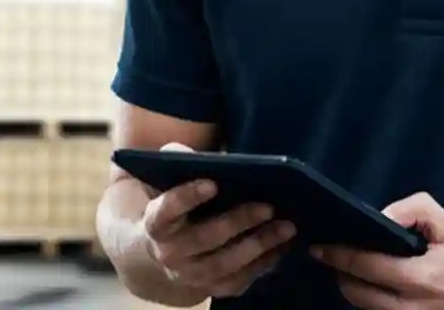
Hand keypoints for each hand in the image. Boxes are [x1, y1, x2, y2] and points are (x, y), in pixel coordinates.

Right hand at [138, 143, 297, 298]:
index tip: (212, 183)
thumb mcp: (167, 183)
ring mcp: (192, 276)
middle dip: (238, 222)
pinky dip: (265, 263)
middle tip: (269, 207)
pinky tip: (283, 245)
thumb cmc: (174, 208)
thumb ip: (177, 162)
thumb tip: (191, 154)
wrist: (164, 253)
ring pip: (227, 263)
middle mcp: (170, 254)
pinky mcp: (213, 289)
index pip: (166, 211)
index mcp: (156, 223)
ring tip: (287, 227)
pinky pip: (241, 279)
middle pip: (205, 238)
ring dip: (260, 245)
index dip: (187, 197)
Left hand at [311, 192, 443, 308]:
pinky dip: (376, 303)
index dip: (338, 255)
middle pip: (358, 295)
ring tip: (354, 269)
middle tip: (334, 255)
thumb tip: (382, 218)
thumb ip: (413, 212)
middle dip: (341, 274)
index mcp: (422, 279)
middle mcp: (415, 309)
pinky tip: (377, 286)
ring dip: (357, 290)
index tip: (319, 246)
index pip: (365, 267)